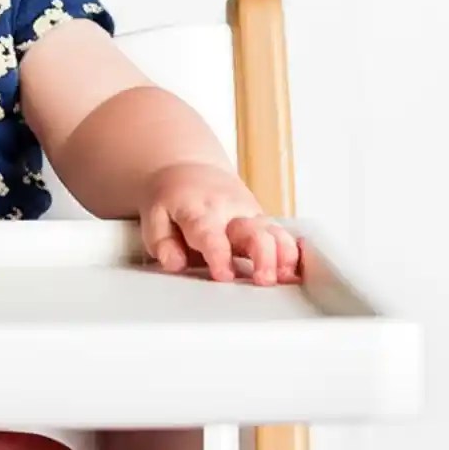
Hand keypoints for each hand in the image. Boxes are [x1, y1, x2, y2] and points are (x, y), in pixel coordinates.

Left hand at [138, 162, 300, 285]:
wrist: (188, 169)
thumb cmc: (171, 199)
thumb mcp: (154, 217)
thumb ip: (162, 243)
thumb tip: (175, 264)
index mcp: (198, 210)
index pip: (211, 234)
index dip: (219, 255)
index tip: (225, 276)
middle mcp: (229, 211)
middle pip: (253, 232)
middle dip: (262, 256)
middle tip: (263, 280)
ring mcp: (249, 214)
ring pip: (274, 232)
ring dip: (282, 255)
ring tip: (284, 277)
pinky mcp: (262, 219)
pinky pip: (281, 234)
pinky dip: (290, 252)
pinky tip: (294, 270)